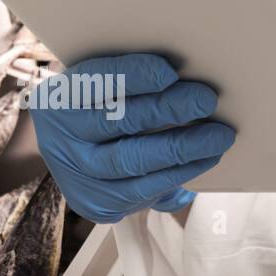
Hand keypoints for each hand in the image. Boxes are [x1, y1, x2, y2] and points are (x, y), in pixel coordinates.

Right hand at [29, 54, 234, 222]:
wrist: (75, 157)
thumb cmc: (98, 110)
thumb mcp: (100, 89)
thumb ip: (127, 81)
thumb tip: (178, 74)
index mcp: (58, 100)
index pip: (95, 82)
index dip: (133, 75)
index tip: (170, 71)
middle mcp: (62, 140)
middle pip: (117, 122)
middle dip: (167, 110)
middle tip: (205, 100)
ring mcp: (78, 176)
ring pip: (132, 162)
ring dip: (182, 149)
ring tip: (217, 137)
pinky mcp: (96, 204)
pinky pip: (141, 191)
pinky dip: (178, 174)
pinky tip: (203, 160)